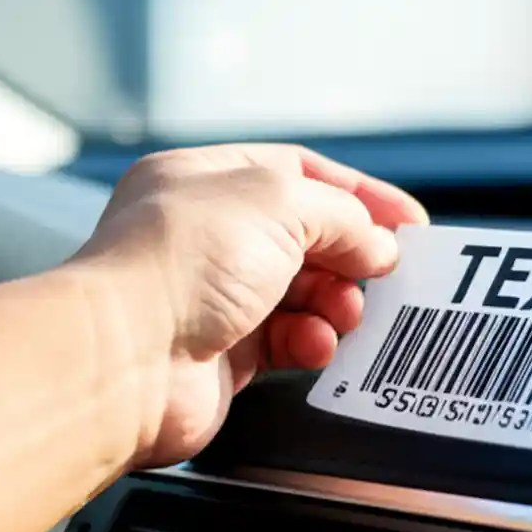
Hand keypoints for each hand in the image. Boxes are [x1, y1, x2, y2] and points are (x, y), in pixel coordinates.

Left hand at [68, 144, 428, 465]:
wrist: (125, 359)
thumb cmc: (179, 265)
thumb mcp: (277, 202)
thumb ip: (341, 216)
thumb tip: (377, 246)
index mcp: (203, 180)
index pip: (296, 172)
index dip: (357, 194)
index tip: (406, 222)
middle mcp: (203, 235)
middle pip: (302, 237)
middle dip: (348, 255)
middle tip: (385, 273)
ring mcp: (209, 296)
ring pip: (299, 293)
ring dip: (333, 301)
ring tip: (347, 311)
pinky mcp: (219, 355)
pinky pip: (284, 342)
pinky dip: (309, 341)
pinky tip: (316, 344)